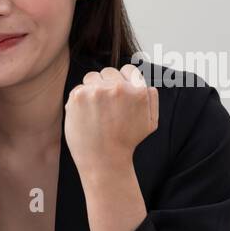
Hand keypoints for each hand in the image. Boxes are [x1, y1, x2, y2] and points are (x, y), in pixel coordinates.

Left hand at [63, 64, 158, 179]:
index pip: (128, 70)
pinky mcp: (79, 96)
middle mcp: (118, 87)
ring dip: (92, 89)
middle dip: (106, 84)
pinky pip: (78, 89)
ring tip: (94, 109)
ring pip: (91, 77)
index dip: (123, 80)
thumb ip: (151, 98)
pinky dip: (79, 99)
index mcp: (138, 90)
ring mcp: (96, 90)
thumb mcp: (150, 122)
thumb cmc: (126, 143)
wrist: (103, 160)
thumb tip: (145, 84)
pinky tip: (85, 115)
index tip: (118, 92)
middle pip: (108, 72)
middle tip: (104, 105)